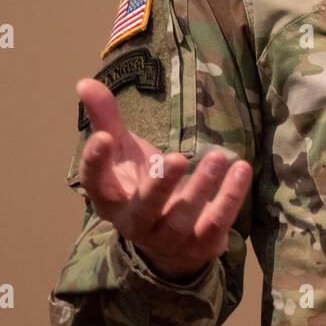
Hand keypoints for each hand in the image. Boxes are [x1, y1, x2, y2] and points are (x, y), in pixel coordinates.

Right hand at [75, 77, 252, 280]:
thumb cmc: (141, 185)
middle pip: (144, 209)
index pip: (95, 184)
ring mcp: (169, 238)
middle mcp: (136, 223)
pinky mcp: (201, 244)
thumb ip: (106, 119)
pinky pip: (216, 223)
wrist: (170, 244)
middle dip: (160, 186)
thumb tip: (84, 81)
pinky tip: (242, 169)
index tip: (103, 136)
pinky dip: (230, 197)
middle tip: (177, 159)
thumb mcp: (124, 152)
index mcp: (112, 199)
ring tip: (218, 157)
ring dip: (201, 188)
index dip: (95, 163)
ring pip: (183, 219)